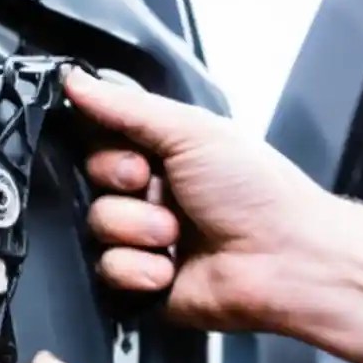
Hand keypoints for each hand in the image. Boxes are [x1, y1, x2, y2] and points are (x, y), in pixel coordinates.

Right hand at [66, 70, 331, 330]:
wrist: (288, 262)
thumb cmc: (259, 192)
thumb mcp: (193, 131)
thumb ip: (128, 106)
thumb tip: (74, 80)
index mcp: (164, 154)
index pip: (100, 141)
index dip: (106, 149)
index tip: (135, 155)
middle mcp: (151, 194)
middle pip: (91, 184)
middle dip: (122, 188)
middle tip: (157, 189)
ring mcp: (146, 240)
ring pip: (97, 228)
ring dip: (136, 230)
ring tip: (176, 235)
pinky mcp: (143, 282)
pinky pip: (108, 271)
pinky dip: (140, 269)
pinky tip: (172, 267)